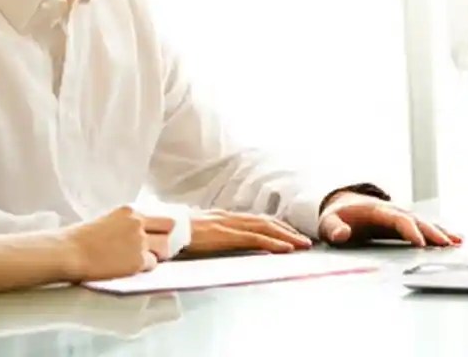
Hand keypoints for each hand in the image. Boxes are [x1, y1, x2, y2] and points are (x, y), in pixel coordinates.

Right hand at [65, 206, 173, 280]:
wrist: (69, 252)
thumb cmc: (78, 238)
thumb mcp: (105, 222)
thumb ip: (124, 225)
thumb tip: (134, 234)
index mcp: (130, 212)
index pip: (160, 217)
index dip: (161, 228)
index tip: (158, 235)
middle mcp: (138, 224)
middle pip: (169, 229)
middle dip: (164, 238)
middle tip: (156, 249)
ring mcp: (140, 242)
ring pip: (165, 248)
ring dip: (156, 255)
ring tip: (140, 261)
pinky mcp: (137, 261)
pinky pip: (151, 265)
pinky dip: (143, 268)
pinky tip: (128, 269)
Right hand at [185, 210, 313, 253]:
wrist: (160, 229)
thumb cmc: (175, 234)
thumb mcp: (198, 233)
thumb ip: (213, 234)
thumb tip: (221, 241)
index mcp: (225, 218)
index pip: (258, 220)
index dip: (277, 227)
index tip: (292, 235)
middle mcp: (230, 218)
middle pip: (267, 222)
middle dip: (288, 231)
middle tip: (306, 242)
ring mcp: (228, 225)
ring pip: (265, 228)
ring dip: (287, 237)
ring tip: (302, 246)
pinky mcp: (224, 235)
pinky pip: (254, 239)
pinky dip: (272, 243)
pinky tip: (285, 249)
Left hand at [318, 192, 461, 246]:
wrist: (343, 204)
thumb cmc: (337, 216)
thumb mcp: (328, 223)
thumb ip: (334, 229)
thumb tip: (342, 234)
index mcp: (377, 211)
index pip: (397, 219)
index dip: (410, 230)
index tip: (421, 243)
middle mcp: (393, 211)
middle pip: (416, 221)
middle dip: (432, 232)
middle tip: (446, 245)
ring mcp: (400, 216)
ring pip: (424, 223)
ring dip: (440, 232)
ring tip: (456, 242)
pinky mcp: (405, 223)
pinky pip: (425, 227)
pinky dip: (440, 232)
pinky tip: (455, 240)